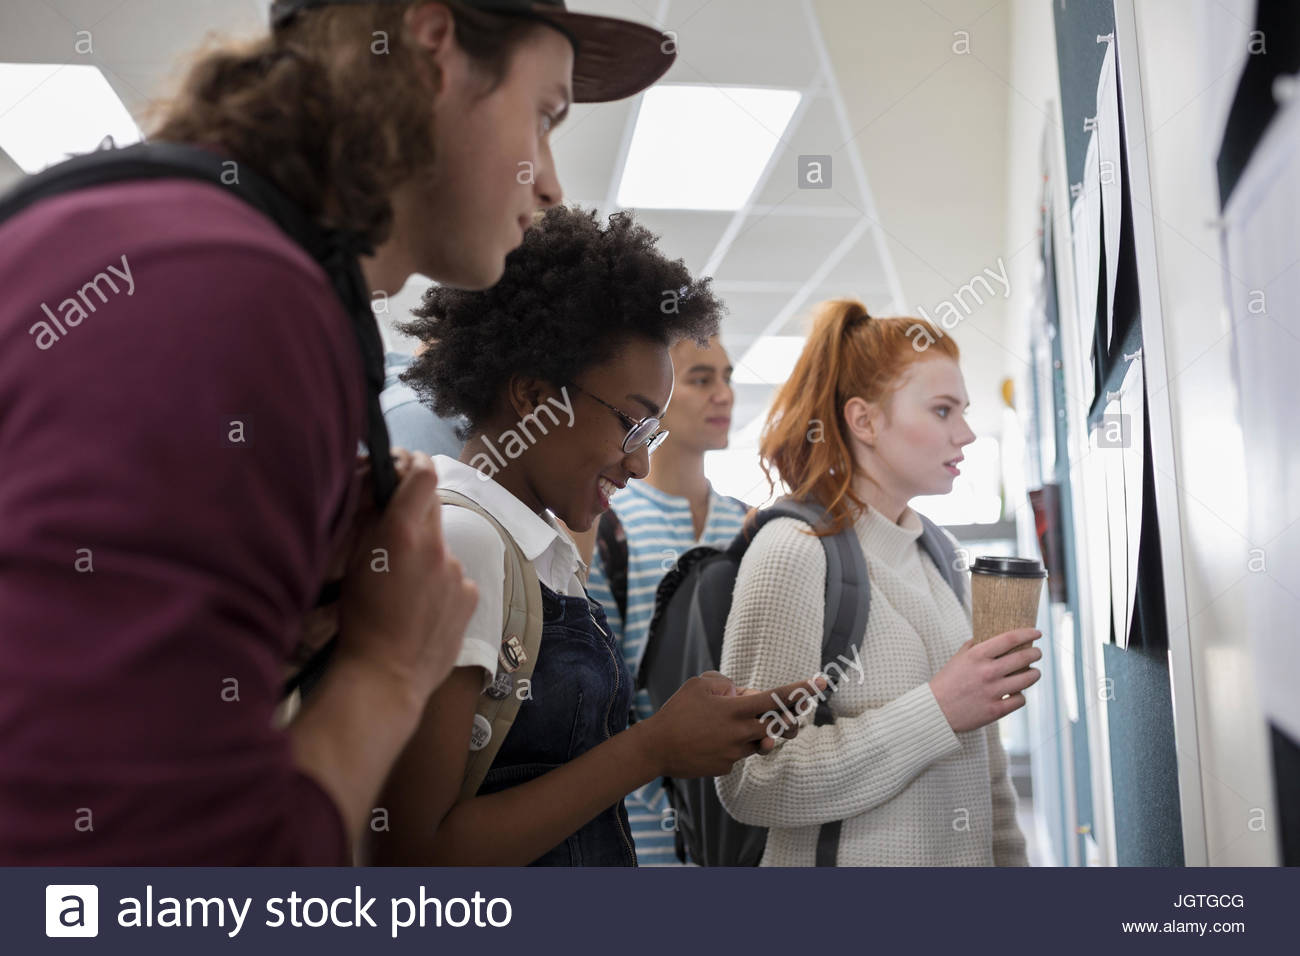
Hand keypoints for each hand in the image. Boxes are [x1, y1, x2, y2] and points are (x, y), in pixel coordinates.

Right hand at [336, 450, 477, 706]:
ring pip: (440, 549)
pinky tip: (421, 610)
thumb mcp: (353, 565)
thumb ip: (370, 522)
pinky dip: (440, 585)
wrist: (386, 676)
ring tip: (403, 592)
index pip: (423, 475)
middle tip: (394, 538)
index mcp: (402, 533)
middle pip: (432, 509)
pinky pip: (454, 578)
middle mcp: (436, 546)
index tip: (407, 467)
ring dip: (425, 558)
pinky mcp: (470, 595)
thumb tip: (379, 490)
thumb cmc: (359, 622)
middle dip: (414, 515)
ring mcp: (457, 572)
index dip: (414, 466)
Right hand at [639, 672, 827, 778]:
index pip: (777, 698)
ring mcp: (735, 754)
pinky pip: (740, 754)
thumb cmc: (677, 712)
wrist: (656, 749)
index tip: (822, 681)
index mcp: (736, 710)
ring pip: (762, 742)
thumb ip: (727, 685)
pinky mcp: (726, 768)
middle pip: (781, 727)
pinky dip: (734, 745)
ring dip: (759, 732)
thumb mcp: (700, 685)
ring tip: (736, 724)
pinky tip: (710, 741)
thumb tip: (743, 694)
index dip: (801, 690)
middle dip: (790, 719)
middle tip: (790, 713)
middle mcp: (740, 733)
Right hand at [929, 628, 1042, 733]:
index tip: (1037, 633)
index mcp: (977, 656)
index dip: (1027, 634)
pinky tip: (1017, 693)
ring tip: (1034, 672)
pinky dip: (1021, 696)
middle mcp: (987, 672)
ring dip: (1034, 674)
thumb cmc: (947, 681)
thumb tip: (994, 637)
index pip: (1010, 639)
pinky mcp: (995, 710)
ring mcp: (992, 692)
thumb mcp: (959, 658)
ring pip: (1028, 679)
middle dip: (1036, 653)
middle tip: (1037, 653)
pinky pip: (1020, 700)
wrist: (936, 710)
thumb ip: (975, 646)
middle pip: (1024, 658)